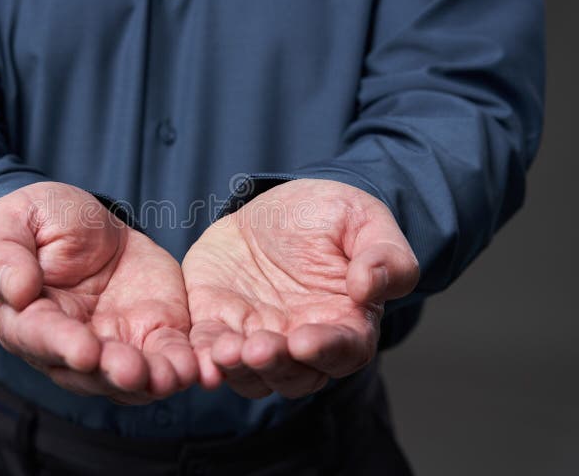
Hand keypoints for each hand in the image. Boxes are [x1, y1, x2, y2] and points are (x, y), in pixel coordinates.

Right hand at [0, 182, 196, 403]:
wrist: (88, 221)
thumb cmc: (40, 221)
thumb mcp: (15, 221)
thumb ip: (5, 255)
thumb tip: (16, 290)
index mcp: (27, 319)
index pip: (42, 338)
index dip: (62, 346)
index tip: (84, 351)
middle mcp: (69, 346)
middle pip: (90, 371)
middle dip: (114, 372)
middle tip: (135, 371)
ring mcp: (114, 344)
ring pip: (131, 376)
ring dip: (153, 380)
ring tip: (174, 375)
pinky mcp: (152, 334)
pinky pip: (168, 356)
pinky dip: (184, 365)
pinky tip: (200, 366)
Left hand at [184, 179, 418, 398]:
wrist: (275, 207)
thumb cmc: (330, 217)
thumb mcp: (364, 221)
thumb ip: (385, 256)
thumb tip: (369, 287)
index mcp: (346, 323)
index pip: (343, 350)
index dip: (325, 349)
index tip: (304, 341)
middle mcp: (301, 342)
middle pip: (293, 374)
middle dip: (275, 365)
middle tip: (258, 348)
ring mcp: (257, 337)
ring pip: (250, 374)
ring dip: (237, 368)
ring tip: (225, 350)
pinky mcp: (217, 324)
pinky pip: (207, 349)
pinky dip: (201, 357)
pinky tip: (197, 354)